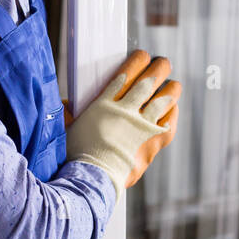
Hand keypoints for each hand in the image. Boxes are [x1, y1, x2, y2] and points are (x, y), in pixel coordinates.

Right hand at [64, 50, 180, 195]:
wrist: (91, 181)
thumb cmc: (76, 155)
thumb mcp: (67, 128)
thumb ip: (69, 112)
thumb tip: (67, 103)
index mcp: (104, 104)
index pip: (126, 73)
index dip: (137, 61)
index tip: (142, 56)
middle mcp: (126, 112)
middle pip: (149, 81)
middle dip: (159, 68)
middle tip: (162, 63)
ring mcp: (142, 128)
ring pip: (164, 99)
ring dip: (170, 88)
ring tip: (172, 84)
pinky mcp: (152, 143)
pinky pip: (169, 122)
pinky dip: (172, 112)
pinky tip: (172, 108)